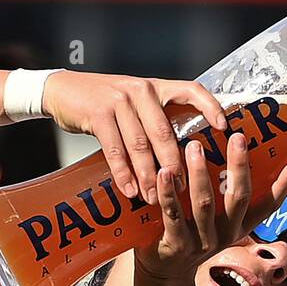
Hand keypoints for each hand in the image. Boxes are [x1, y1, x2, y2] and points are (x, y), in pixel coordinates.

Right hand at [42, 71, 227, 205]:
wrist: (63, 91)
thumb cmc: (104, 102)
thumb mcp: (134, 102)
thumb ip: (156, 119)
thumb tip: (182, 155)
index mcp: (156, 87)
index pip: (190, 90)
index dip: (210, 106)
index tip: (224, 127)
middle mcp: (141, 90)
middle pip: (164, 132)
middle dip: (174, 164)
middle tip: (183, 189)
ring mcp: (119, 100)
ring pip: (140, 145)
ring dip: (148, 175)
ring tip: (154, 198)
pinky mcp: (98, 113)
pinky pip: (115, 149)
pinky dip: (123, 173)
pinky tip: (129, 190)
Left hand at [133, 132, 286, 281]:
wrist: (167, 275)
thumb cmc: (192, 237)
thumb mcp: (217, 222)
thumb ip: (224, 197)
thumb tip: (232, 157)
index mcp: (240, 226)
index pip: (268, 206)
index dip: (283, 187)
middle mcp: (226, 233)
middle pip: (239, 198)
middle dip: (239, 166)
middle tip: (237, 138)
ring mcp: (202, 241)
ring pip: (204, 203)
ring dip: (200, 173)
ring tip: (195, 146)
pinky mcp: (176, 244)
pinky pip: (172, 214)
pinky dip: (168, 192)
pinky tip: (164, 172)